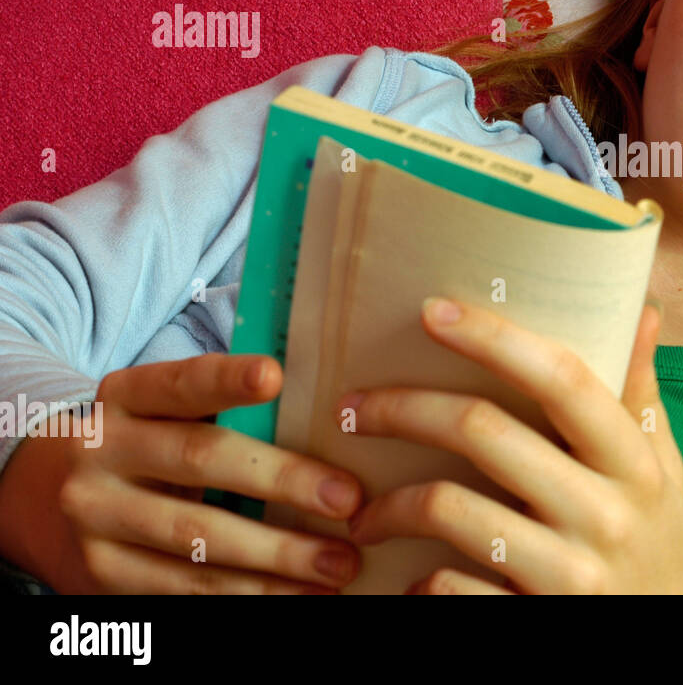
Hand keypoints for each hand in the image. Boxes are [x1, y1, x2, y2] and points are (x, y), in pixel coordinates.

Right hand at [0, 353, 364, 593]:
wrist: (46, 498)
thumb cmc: (147, 443)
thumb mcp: (163, 412)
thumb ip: (223, 407)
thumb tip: (327, 418)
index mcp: (126, 397)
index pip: (180, 382)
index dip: (226, 379)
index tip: (273, 375)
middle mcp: (102, 453)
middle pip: (199, 463)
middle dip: (283, 483)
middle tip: (347, 502)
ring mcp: (97, 519)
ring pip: (196, 543)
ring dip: (276, 559)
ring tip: (337, 566)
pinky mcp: (101, 576)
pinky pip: (182, 590)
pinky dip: (245, 595)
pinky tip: (293, 595)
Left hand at [338, 298, 682, 594]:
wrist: (664, 645)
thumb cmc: (652, 544)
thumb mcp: (661, 472)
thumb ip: (640, 392)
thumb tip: (641, 306)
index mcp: (634, 463)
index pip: (563, 378)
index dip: (495, 338)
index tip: (432, 311)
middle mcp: (606, 513)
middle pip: (484, 431)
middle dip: (401, 409)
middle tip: (351, 409)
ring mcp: (570, 574)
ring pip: (450, 509)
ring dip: (387, 505)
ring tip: (365, 511)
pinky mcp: (535, 622)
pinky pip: (448, 588)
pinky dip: (417, 582)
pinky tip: (411, 578)